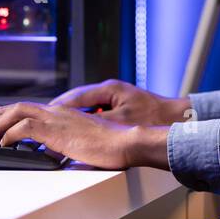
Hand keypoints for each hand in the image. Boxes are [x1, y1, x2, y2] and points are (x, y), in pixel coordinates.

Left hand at [0, 102, 170, 169]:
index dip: (12, 113)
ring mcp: (57, 119)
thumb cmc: (113, 145)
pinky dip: (10, 134)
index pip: (32, 108)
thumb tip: (55, 149)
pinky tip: (3, 143)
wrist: (126, 142)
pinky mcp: (56, 130)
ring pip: (18, 113)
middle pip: (20, 107)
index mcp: (66, 113)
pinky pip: (25, 128)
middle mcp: (59, 111)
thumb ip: (69, 141)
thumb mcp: (86, 141)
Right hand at [48, 79, 190, 126]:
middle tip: (44, 119)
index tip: (44, 114)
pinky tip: (80, 129)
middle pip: (77, 99)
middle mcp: (110, 90)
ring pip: (86, 105)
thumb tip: (76, 126)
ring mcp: (115, 97)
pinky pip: (96, 111)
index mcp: (108, 89)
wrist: (175, 117)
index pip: (75, 97)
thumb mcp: (121, 122)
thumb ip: (98, 123)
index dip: (58, 107)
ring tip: (56, 125)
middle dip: (61, 110)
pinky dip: (85, 118)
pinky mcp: (120, 106)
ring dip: (72, 115)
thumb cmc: (153, 117)